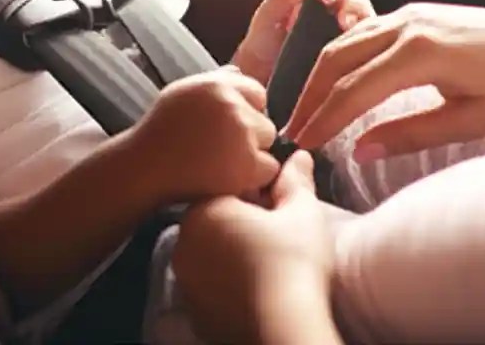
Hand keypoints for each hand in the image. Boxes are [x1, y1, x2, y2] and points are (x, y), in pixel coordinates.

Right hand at [129, 67, 280, 204]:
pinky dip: (254, 178)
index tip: (229, 129)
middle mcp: (231, 106)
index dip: (247, 111)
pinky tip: (228, 178)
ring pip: (267, 144)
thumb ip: (214, 81)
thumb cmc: (159, 134)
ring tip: (221, 164)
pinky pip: (269, 169)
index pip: (257, 93)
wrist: (144, 170)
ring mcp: (240, 135)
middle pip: (265, 121)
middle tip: (221, 150)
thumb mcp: (181, 94)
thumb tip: (239, 72)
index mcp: (216, 86)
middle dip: (251, 136)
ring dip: (253, 156)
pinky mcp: (246, 165)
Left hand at [174, 151, 336, 344]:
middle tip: (277, 234)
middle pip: (216, 222)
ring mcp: (184, 280)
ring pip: (212, 256)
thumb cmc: (292, 260)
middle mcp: (183, 243)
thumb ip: (295, 182)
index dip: (258, 194)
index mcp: (203, 210)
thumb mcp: (302, 212)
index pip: (228, 189)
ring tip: (269, 263)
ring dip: (233, 253)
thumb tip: (298, 157)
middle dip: (242, 223)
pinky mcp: (193, 311)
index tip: (279, 205)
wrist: (281, 327)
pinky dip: (229, 283)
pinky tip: (257, 288)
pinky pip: (211, 286)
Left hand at [232, 0, 375, 83]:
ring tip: (348, 25)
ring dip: (358, 16)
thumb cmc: (262, 48)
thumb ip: (279, 0)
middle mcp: (331, 9)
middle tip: (341, 15)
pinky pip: (367, 39)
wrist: (262, 82)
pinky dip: (366, 37)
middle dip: (348, 0)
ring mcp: (343, 30)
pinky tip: (357, 43)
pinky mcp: (352, 51)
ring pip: (362, 13)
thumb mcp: (265, 22)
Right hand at [284, 2, 484, 157]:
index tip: (303, 145)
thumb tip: (359, 152)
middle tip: (294, 130)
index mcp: (420, 53)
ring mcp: (413, 14)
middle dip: (311, 96)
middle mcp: (408, 25)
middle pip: (337, 60)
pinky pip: (367, 33)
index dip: (324, 121)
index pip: (353, 92)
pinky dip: (344, 57)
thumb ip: (410, 135)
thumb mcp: (470, 122)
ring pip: (347, 41)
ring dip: (323, 75)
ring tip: (310, 108)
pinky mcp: (420, 13)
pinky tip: (339, 81)